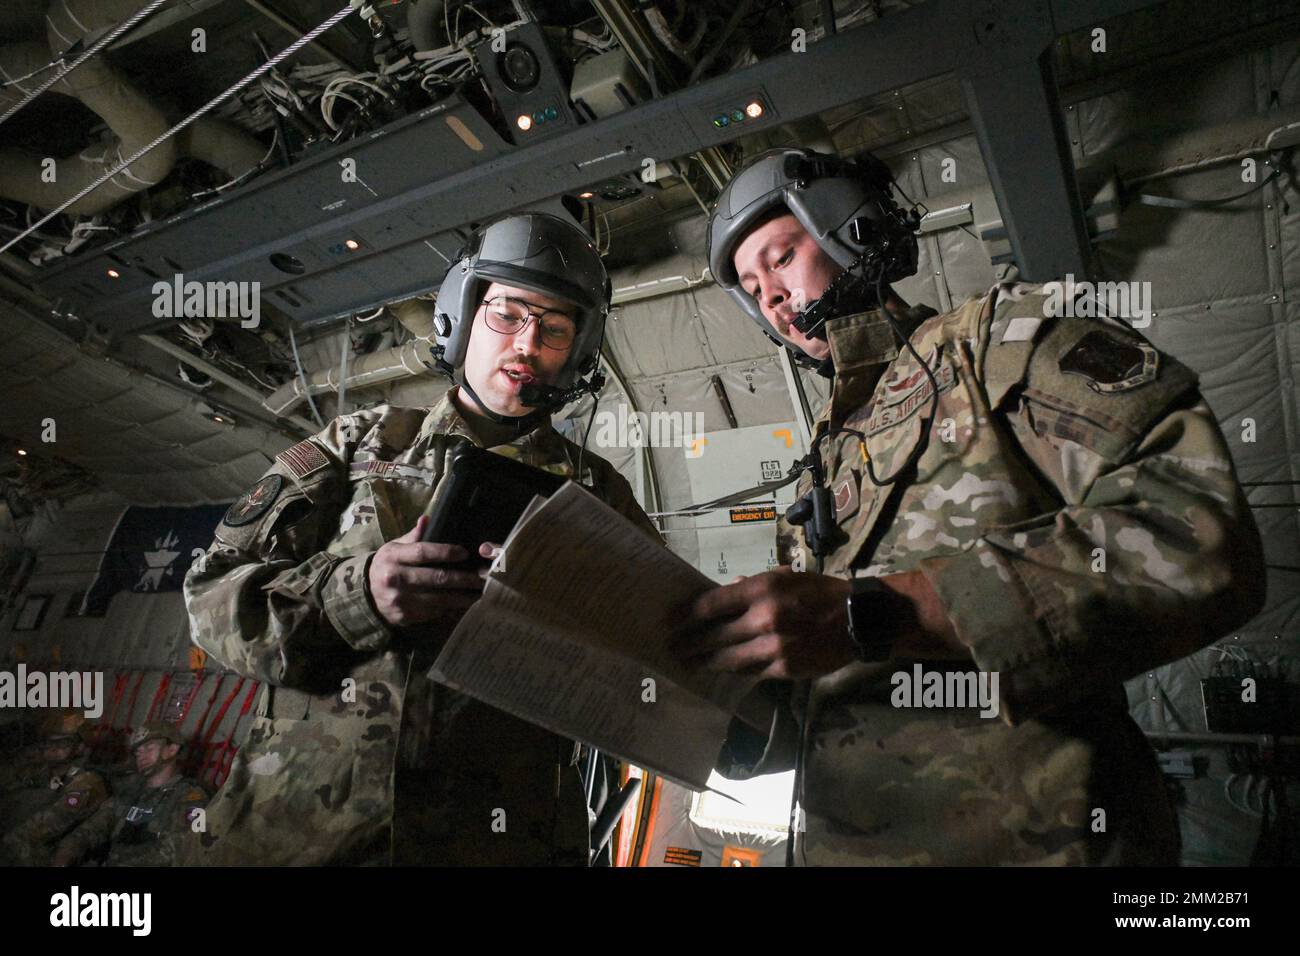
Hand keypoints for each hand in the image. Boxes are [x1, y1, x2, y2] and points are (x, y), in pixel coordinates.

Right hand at [367, 515, 488, 627]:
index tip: (465, 553)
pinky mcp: (405, 616)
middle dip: (463, 578)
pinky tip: (463, 604)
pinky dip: (450, 608)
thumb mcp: (395, 547)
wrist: (365, 594)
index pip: (423, 552)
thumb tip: (427, 518)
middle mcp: (395, 578)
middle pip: (436, 578)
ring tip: (479, 592)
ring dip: (462, 597)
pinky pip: (434, 612)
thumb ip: (414, 536)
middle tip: (482, 577)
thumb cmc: (388, 565)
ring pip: (439, 598)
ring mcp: (400, 600)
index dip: (446, 552)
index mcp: (394, 556)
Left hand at [671, 567, 856, 679]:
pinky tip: (723, 672)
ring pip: (730, 659)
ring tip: (691, 664)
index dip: (688, 615)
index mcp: (763, 589)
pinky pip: (752, 672)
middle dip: (691, 644)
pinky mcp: (785, 668)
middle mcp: (765, 617)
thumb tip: (726, 591)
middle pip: (715, 635)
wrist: (855, 619)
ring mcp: (774, 646)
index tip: (672, 622)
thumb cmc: (819, 593)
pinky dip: (736, 671)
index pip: (713, 604)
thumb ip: (752, 585)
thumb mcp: (785, 577)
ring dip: (707, 663)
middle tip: (674, 649)